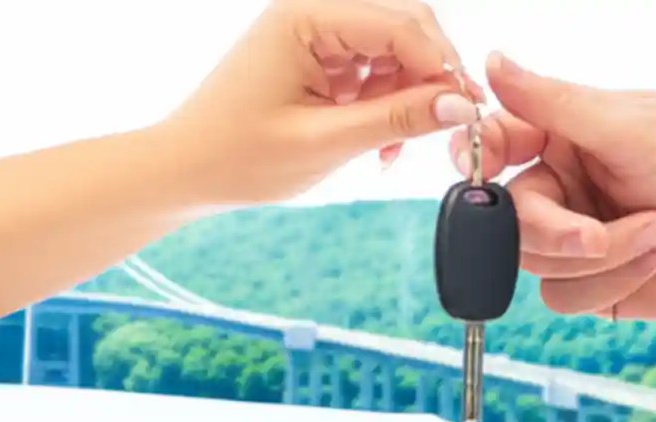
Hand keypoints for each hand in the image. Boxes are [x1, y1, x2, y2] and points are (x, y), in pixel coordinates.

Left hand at [161, 0, 485, 204]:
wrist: (187, 170)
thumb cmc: (239, 156)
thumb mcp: (326, 142)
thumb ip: (397, 119)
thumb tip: (461, 105)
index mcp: (305, 17)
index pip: (400, 25)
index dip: (442, 67)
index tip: (468, 111)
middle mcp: (312, 11)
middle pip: (406, 24)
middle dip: (433, 74)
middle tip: (448, 124)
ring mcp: (317, 32)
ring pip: (397, 47)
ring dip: (412, 93)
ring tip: (397, 147)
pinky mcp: (320, 56)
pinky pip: (377, 67)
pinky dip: (390, 102)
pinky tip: (381, 144)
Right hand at [449, 53, 655, 318]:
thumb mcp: (631, 130)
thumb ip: (556, 104)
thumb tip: (493, 61)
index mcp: (568, 133)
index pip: (498, 140)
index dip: (478, 160)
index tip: (480, 173)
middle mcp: (567, 183)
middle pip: (509, 216)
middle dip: (556, 232)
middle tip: (597, 235)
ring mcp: (578, 235)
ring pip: (534, 263)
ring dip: (599, 259)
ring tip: (655, 236)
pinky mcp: (594, 282)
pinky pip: (563, 296)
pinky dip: (610, 285)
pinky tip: (652, 264)